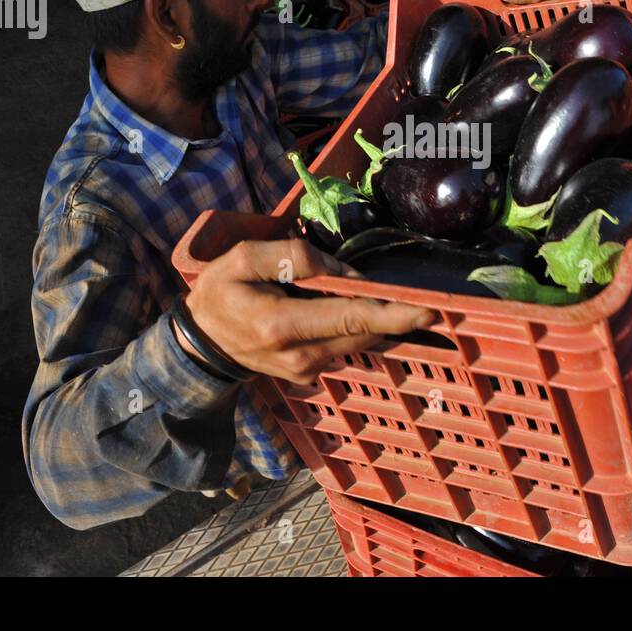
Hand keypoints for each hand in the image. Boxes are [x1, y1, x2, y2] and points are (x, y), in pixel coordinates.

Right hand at [182, 239, 435, 385]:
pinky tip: (354, 309)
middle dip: (397, 313)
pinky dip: (358, 326)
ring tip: (386, 297)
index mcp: (283, 325)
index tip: (432, 308)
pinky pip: (346, 345)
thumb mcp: (242, 258)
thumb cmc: (219, 294)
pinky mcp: (310, 374)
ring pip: (360, 340)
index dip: (395, 313)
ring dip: (377, 318)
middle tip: (428, 296)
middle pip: (365, 331)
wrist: (200, 345)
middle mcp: (302, 356)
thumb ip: (292, 256)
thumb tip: (342, 270)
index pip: (352, 317)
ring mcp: (307, 371)